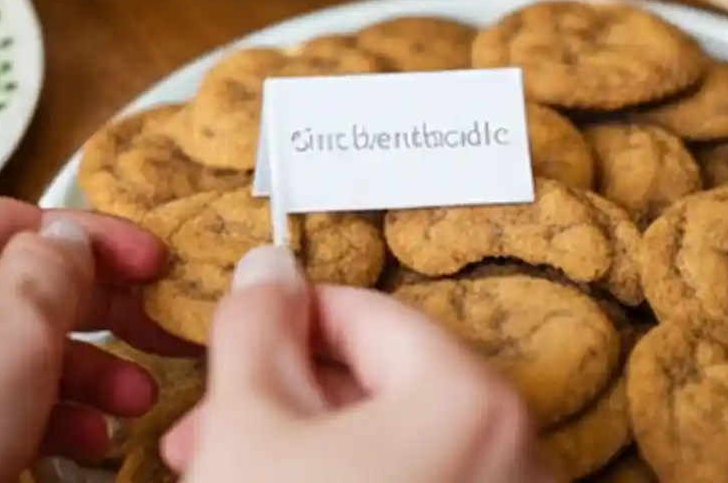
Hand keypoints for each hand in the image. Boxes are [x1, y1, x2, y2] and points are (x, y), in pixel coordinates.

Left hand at [0, 195, 194, 482]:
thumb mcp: (17, 321)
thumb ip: (56, 268)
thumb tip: (69, 236)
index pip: (26, 219)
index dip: (96, 235)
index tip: (156, 262)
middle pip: (36, 288)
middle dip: (109, 315)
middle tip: (163, 333)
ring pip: (30, 352)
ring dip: (95, 374)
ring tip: (137, 401)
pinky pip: (8, 403)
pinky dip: (56, 416)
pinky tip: (92, 440)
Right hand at [163, 245, 552, 482]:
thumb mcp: (249, 427)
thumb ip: (257, 329)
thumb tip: (268, 267)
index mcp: (469, 398)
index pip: (366, 311)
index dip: (284, 318)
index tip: (234, 340)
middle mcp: (515, 444)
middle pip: (382, 380)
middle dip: (284, 395)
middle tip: (212, 423)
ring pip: (395, 438)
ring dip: (308, 442)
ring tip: (231, 464)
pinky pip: (420, 475)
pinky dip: (356, 475)